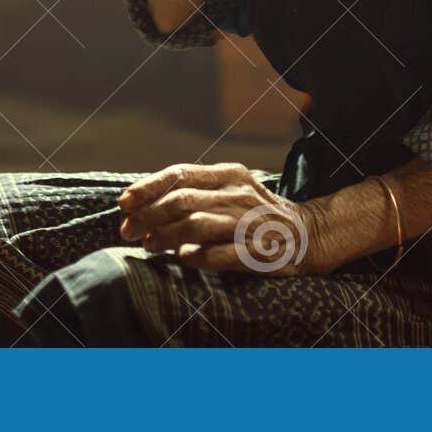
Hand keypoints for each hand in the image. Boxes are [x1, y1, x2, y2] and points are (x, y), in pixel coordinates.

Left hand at [117, 162, 323, 275]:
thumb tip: (144, 202)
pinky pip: (221, 254)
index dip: (148, 188)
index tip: (124, 202)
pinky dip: (198, 256)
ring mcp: (249, 223)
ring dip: (165, 236)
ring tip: (148, 246)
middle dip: (148, 215)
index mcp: (229, 174)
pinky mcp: (258, 252)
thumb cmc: (256, 212)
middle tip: (127, 230)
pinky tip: (183, 258)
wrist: (307, 234)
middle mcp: (238, 194)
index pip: (180, 174)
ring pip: (197, 225)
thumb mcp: (230, 189)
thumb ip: (195, 191)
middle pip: (182, 200)